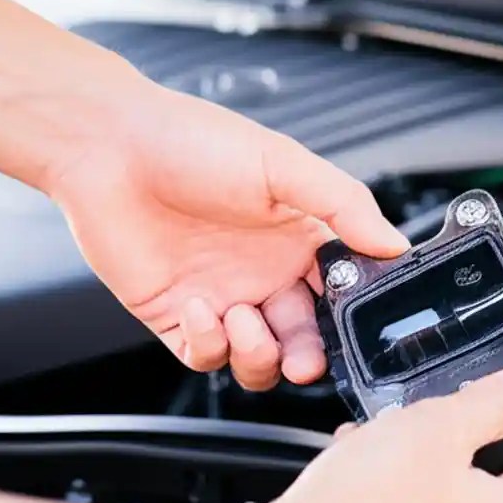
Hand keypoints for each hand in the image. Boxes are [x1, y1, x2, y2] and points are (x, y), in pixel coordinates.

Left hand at [46, 82, 409, 389]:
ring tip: (246, 322)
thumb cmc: (191, 141)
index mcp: (298, 240)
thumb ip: (344, 205)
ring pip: (257, 361)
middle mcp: (264, 274)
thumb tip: (395, 245)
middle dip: (307, 357)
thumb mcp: (283, 164)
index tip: (351, 325)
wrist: (107, 147)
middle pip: (303, 340)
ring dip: (260, 356)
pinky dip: (210, 345)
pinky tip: (201, 309)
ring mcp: (221, 298)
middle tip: (303, 359)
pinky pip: (205, 356)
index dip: (349, 319)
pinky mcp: (176, 317)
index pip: (340, 296)